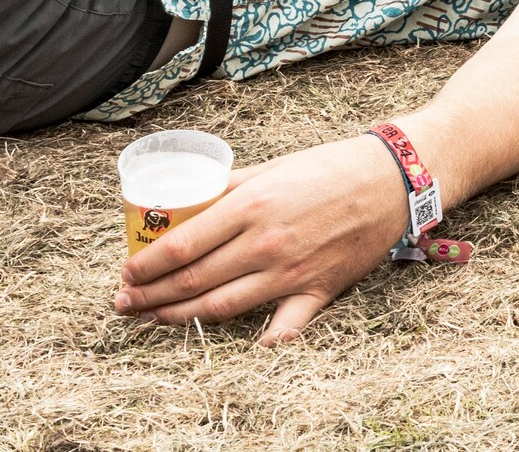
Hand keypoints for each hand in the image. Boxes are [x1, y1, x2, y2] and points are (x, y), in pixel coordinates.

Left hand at [116, 135, 406, 343]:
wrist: (393, 179)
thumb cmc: (332, 167)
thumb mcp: (274, 167)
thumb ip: (230, 187)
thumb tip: (189, 201)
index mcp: (251, 205)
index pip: (181, 245)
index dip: (145, 265)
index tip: (126, 273)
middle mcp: (266, 243)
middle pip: (193, 280)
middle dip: (151, 296)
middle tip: (126, 303)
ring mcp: (291, 272)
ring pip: (222, 306)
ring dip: (180, 316)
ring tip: (155, 317)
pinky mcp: (318, 290)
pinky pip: (285, 327)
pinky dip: (263, 344)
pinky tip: (242, 351)